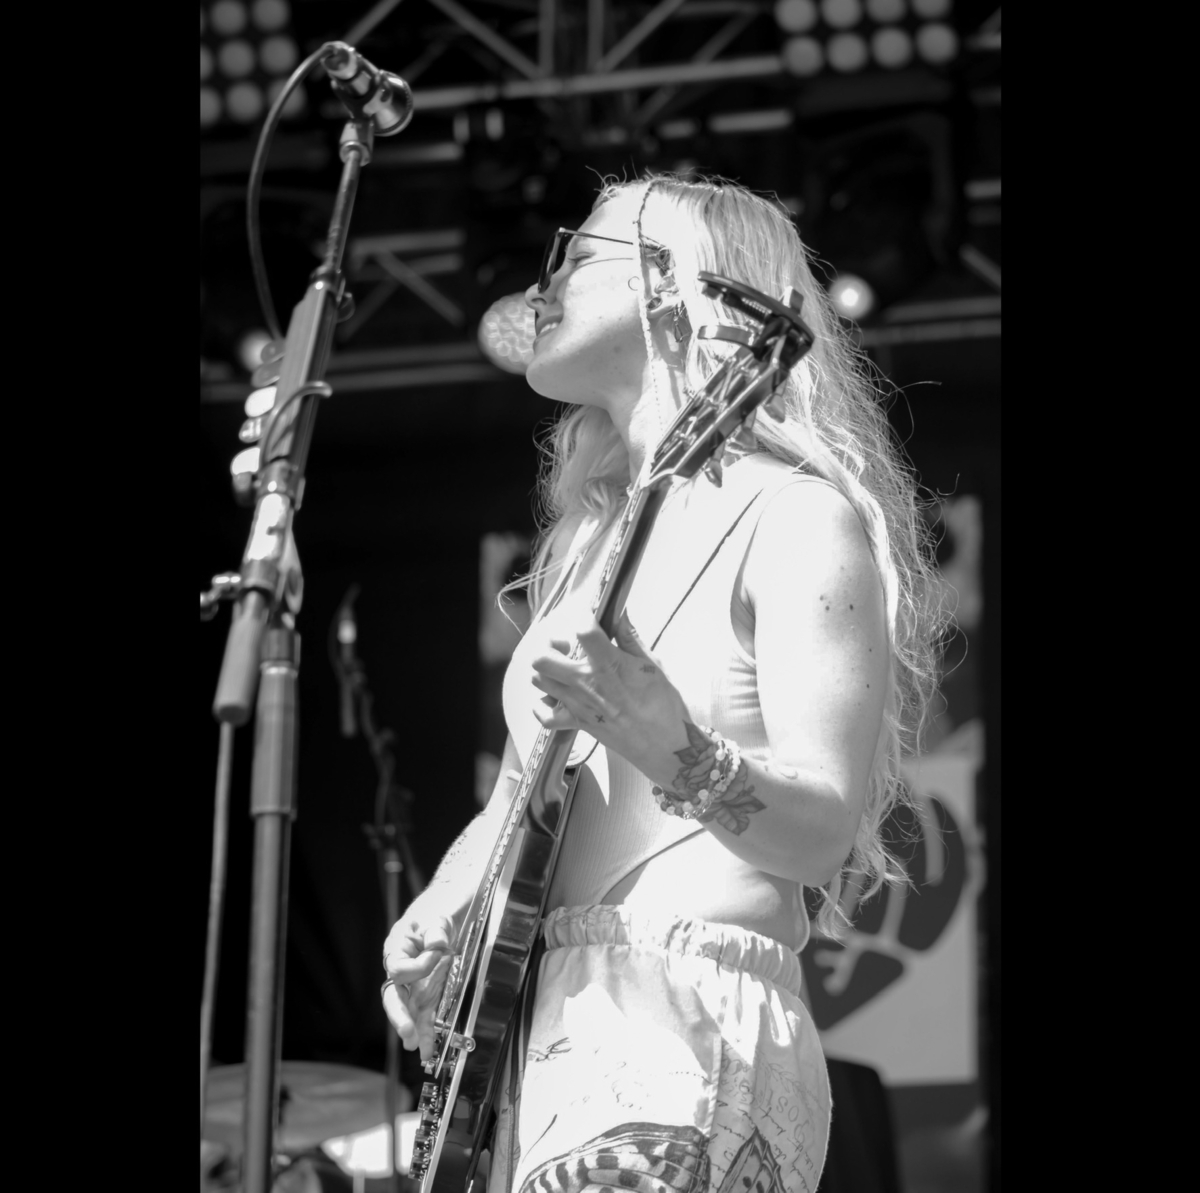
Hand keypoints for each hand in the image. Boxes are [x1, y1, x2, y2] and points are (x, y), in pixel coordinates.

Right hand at [381, 913, 454, 1062]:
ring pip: (408, 1011)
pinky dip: (427, 1033)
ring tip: (417, 1048)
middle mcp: (402, 971)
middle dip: (399, 1016)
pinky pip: (424, 1015)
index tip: (440, 953)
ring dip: (413, 1030)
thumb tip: (436, 943)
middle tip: (407, 1030)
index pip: (398, 968)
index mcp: (396, 949)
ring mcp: (415, 984)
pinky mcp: (429, 993)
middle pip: (393, 997)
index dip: (418, 967)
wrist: (449, 911)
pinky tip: (428, 1050)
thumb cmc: (436, 911)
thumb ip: (435, 930)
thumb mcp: (437, 916)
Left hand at [530, 611, 690, 779]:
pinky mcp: (577, 723)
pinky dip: (544, 706)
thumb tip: (619, 613)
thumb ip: (630, 637)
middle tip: (567, 646)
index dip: (583, 616)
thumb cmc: (664, 705)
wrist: (664, 745)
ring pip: (539, 681)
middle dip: (551, 646)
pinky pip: (545, 717)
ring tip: (562, 668)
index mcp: (608, 665)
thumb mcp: (653, 664)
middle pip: (543, 659)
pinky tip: (556, 696)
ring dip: (546, 671)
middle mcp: (587, 683)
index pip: (583, 630)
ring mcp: (578, 705)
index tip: (590, 615)